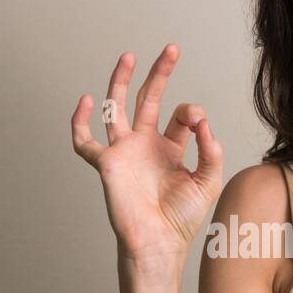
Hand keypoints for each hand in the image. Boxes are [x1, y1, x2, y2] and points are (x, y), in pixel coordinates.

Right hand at [70, 44, 223, 261]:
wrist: (160, 243)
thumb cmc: (182, 219)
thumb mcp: (208, 180)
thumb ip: (211, 150)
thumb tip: (203, 122)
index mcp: (170, 148)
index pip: (180, 116)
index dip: (192, 112)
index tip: (200, 124)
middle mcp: (146, 145)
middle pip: (149, 99)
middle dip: (159, 73)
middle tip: (171, 49)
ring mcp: (125, 152)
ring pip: (117, 107)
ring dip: (121, 81)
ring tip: (129, 55)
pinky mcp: (107, 164)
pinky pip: (85, 142)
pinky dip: (80, 122)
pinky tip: (86, 102)